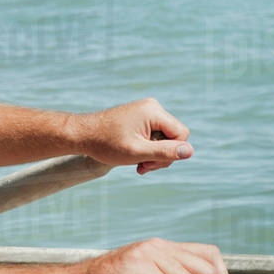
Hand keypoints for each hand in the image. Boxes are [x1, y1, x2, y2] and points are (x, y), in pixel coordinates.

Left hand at [68, 98, 192, 173]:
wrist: (83, 135)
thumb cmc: (106, 143)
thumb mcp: (137, 152)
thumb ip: (164, 152)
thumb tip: (190, 151)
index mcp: (154, 111)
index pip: (181, 135)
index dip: (171, 153)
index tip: (150, 163)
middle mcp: (152, 107)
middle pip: (174, 137)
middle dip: (161, 155)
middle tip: (142, 167)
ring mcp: (146, 111)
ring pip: (164, 138)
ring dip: (154, 154)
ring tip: (138, 164)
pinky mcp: (140, 117)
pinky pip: (154, 135)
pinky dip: (147, 148)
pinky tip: (135, 157)